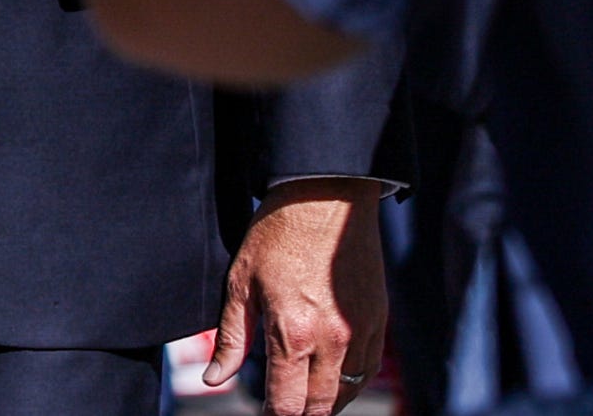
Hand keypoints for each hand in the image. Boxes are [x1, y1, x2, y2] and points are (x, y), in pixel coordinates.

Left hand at [210, 180, 388, 415]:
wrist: (326, 198)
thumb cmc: (277, 235)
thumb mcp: (240, 283)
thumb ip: (231, 339)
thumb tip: (214, 379)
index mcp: (293, 334)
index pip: (287, 403)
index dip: (273, 415)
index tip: (264, 412)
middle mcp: (332, 341)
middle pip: (320, 407)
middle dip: (299, 413)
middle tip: (283, 407)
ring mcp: (360, 333)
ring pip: (347, 393)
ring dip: (326, 403)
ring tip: (304, 398)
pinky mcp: (378, 321)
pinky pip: (367, 370)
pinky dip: (350, 383)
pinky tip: (332, 379)